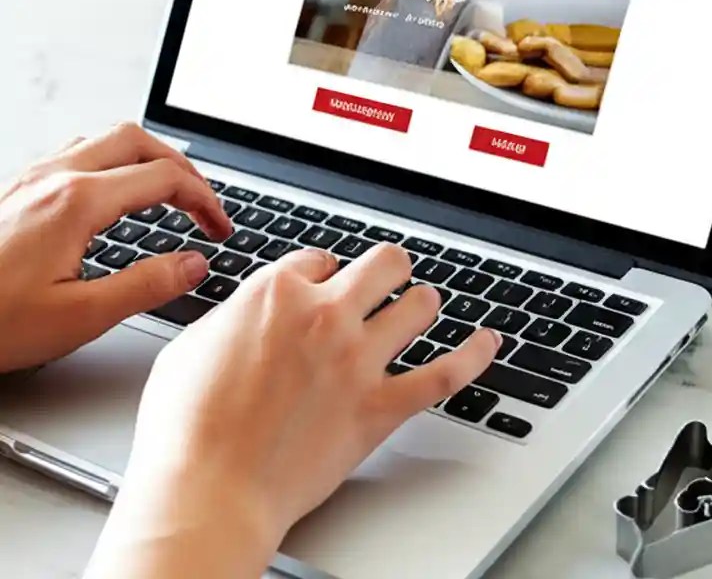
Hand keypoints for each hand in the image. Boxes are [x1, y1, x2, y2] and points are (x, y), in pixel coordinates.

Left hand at [0, 123, 231, 372]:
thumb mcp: (81, 316)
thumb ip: (148, 285)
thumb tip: (194, 264)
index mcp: (76, 203)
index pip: (164, 178)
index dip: (205, 200)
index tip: (219, 229)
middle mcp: (51, 180)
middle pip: (136, 140)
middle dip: (181, 168)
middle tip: (202, 204)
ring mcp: (27, 181)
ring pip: (101, 140)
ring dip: (144, 159)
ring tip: (165, 195)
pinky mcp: (12, 193)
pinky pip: (72, 156)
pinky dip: (110, 167)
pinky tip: (111, 201)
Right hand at [86, 246, 499, 577]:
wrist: (210, 489)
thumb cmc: (186, 430)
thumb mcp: (192, 348)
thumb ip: (234, 319)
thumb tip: (250, 315)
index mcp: (275, 295)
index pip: (320, 260)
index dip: (323, 274)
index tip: (325, 287)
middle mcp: (324, 317)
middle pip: (383, 264)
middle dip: (387, 268)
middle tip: (388, 278)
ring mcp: (359, 360)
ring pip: (418, 306)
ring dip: (422, 303)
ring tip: (423, 306)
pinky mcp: (382, 406)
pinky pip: (447, 373)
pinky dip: (475, 354)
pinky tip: (488, 342)